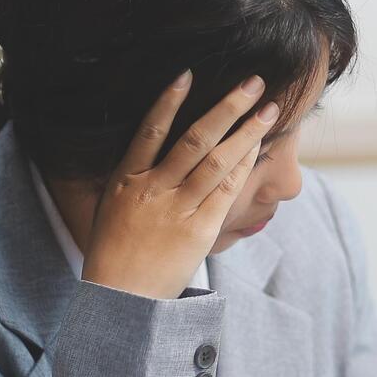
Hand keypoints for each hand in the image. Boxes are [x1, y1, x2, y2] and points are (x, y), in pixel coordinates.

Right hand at [81, 72, 277, 300]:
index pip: (149, 131)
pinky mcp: (199, 230)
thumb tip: (146, 148)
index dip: (168, 101)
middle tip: (253, 82)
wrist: (122, 302)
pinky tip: (257, 146)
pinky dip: (243, 165)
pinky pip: (226, 191)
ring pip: (217, 161)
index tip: (188, 74)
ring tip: (267, 108)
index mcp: (125, 180)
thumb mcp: (109, 208)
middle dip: (227, 107)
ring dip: (246, 131)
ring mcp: (177, 210)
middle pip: (195, 138)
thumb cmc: (114, 254)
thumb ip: (130, 178)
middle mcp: (152, 190)